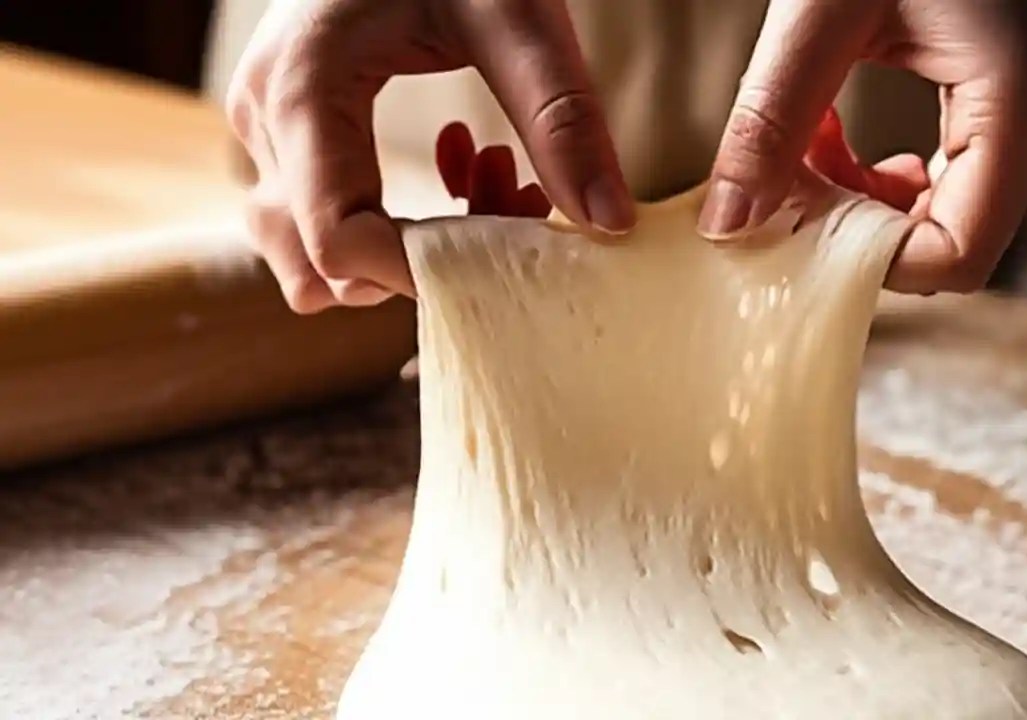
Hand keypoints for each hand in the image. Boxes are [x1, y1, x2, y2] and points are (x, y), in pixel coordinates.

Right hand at [226, 0, 634, 312]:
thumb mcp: (515, 17)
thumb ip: (561, 118)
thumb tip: (607, 222)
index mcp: (303, 88)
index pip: (339, 241)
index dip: (424, 272)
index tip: (506, 253)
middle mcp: (264, 119)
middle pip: (320, 268)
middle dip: (425, 261)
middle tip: (509, 196)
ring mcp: (266, 129)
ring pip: (318, 258)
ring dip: (411, 247)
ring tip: (489, 176)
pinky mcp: (287, 132)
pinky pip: (326, 220)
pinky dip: (397, 220)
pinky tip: (463, 163)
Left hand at [698, 1, 1026, 293]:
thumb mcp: (822, 9)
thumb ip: (771, 120)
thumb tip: (728, 222)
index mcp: (1015, 104)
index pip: (958, 254)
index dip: (869, 262)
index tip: (795, 219)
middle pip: (949, 244)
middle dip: (856, 230)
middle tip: (785, 185)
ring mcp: (1022, 111)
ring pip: (938, 216)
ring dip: (857, 202)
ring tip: (801, 148)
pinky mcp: (994, 98)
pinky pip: (937, 175)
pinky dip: (870, 173)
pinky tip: (825, 131)